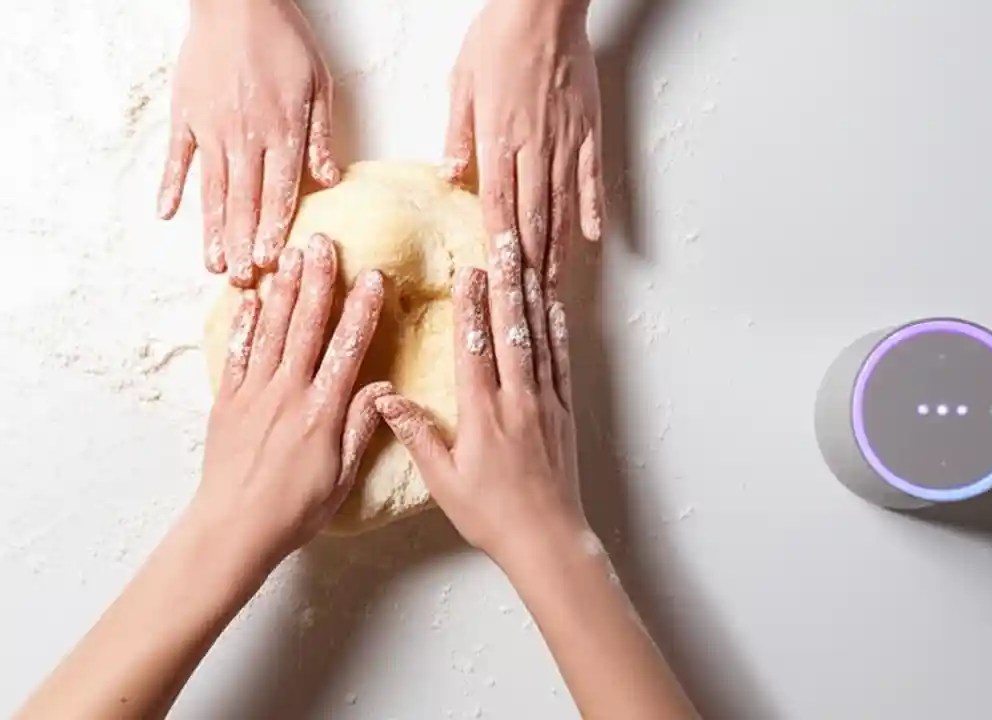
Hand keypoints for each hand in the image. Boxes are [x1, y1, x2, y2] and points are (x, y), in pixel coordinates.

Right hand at [158, 0, 339, 286]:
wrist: (236, 1)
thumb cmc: (284, 41)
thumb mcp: (319, 84)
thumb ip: (320, 135)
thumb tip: (329, 180)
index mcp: (282, 130)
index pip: (279, 191)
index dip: (273, 230)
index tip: (269, 263)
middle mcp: (245, 135)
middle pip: (244, 200)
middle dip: (243, 243)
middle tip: (240, 282)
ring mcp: (211, 126)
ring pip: (213, 187)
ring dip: (213, 228)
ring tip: (213, 264)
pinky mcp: (185, 114)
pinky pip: (177, 156)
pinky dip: (171, 185)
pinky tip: (167, 214)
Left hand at [196, 234, 388, 564]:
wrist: (233, 528)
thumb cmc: (295, 510)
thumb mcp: (343, 477)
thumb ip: (361, 427)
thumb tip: (382, 387)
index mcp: (321, 412)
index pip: (346, 349)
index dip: (360, 310)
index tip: (372, 278)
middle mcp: (287, 393)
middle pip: (305, 327)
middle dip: (317, 282)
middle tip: (323, 243)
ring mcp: (254, 394)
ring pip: (271, 331)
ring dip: (284, 291)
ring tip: (291, 255)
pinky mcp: (227, 402)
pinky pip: (237, 354)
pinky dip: (244, 323)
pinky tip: (252, 298)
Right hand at [376, 234, 582, 565]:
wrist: (547, 538)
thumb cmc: (490, 514)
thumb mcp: (443, 480)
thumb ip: (417, 435)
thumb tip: (384, 398)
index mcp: (483, 415)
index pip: (475, 349)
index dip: (472, 308)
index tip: (470, 272)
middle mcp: (517, 401)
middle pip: (511, 332)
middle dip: (507, 285)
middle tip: (506, 245)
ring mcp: (545, 404)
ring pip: (539, 340)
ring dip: (531, 298)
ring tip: (527, 260)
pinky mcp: (564, 413)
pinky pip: (561, 363)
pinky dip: (557, 332)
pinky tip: (553, 307)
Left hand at [444, 0, 604, 289]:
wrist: (544, 5)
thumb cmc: (499, 36)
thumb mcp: (462, 81)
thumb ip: (458, 132)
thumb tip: (452, 174)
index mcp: (499, 138)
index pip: (498, 205)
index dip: (500, 246)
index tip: (501, 278)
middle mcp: (534, 147)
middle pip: (532, 217)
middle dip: (530, 263)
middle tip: (530, 298)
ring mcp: (566, 141)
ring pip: (561, 206)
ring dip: (558, 248)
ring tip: (555, 283)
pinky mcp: (588, 130)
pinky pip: (591, 178)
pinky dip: (592, 210)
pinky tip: (593, 237)